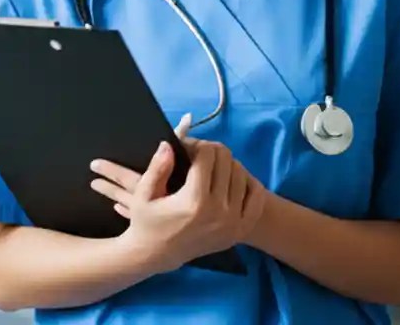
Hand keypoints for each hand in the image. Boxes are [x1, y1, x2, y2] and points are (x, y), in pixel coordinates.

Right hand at [88, 121, 266, 271]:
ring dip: (226, 164)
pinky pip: (257, 196)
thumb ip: (158, 168)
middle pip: (226, 159)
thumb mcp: (143, 194)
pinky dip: (247, 182)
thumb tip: (169, 145)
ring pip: (241, 173)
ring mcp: (233, 222)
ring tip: (210, 169)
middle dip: (210, 151)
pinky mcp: (240, 230)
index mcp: (194, 201)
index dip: (195, 144)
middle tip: (196, 156)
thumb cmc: (146, 222)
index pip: (207, 154)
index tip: (185, 148)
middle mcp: (219, 211)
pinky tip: (230, 181)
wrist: (156, 255)